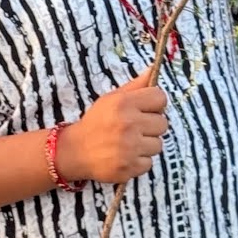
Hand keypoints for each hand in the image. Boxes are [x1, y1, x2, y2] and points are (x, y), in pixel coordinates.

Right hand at [57, 68, 167, 183]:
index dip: (155, 104)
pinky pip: (149, 163)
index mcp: (124, 103)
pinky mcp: (129, 167)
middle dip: (151, 126)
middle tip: (135, 129)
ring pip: (158, 145)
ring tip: (129, 143)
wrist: (75, 151)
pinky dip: (139, 161)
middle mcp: (128, 124)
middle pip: (163, 123)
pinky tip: (126, 156)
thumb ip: (135, 86)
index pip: (160, 98)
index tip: (146, 110)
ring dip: (146, 145)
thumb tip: (154, 69)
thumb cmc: (96, 122)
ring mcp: (129, 148)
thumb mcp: (111, 99)